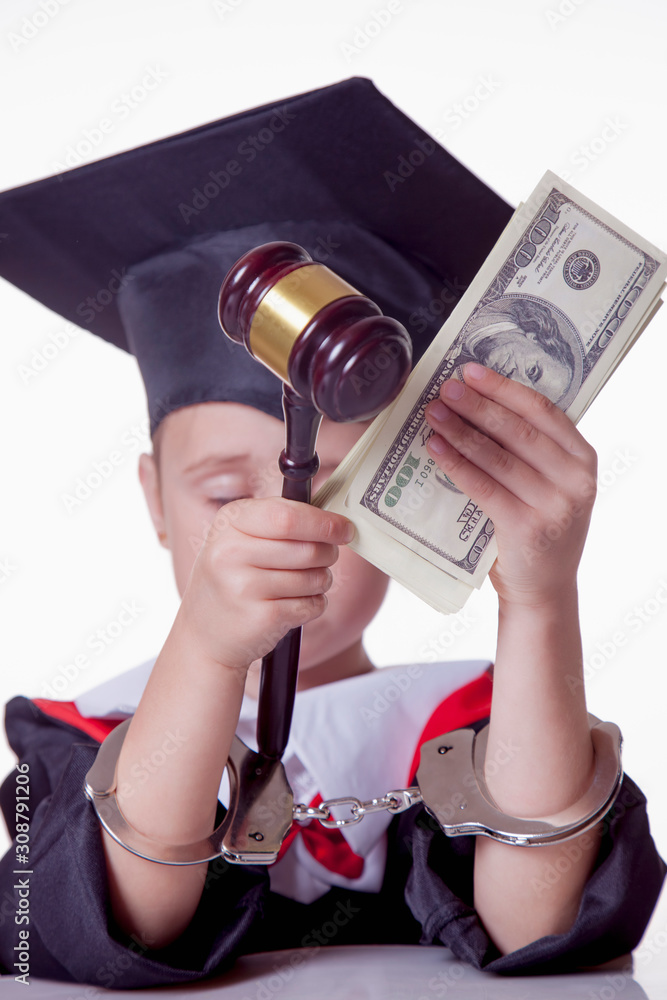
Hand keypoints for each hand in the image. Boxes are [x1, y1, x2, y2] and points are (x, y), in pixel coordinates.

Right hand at [175, 497, 353, 673]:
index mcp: (229, 522)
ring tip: (300, 585)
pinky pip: (313, 604)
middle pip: (308, 547)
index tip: (345, 528)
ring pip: (315, 577)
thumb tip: (335, 519)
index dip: (324, 522)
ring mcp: (244, 587)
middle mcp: (230, 552)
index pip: (287, 515)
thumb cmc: (234, 580)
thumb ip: (281, 521)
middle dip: (328, 553)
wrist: (204, 636)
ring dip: (321, 581)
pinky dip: (314, 605)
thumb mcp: (240, 539)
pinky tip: (292, 605)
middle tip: (325, 557)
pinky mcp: (262, 617)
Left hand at [424, 363, 596, 608]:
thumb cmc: (537, 527)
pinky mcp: (526, 528)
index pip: (543, 410)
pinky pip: (483, 487)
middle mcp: (576, 480)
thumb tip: (478, 402)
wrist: (543, 589)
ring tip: (433, 414)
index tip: (471, 371)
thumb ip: (530, 450)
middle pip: (518, 430)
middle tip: (445, 388)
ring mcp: (554, 505)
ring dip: (461, 431)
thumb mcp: (549, 484)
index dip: (504, 388)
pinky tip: (436, 448)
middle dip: (477, 405)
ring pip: (498, 457)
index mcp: (583, 459)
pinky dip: (456, 464)